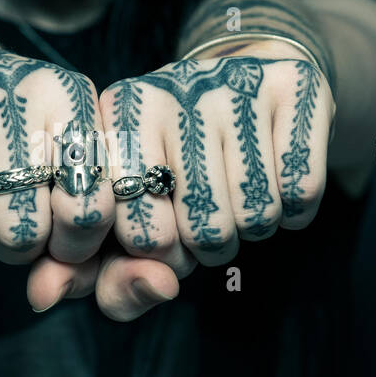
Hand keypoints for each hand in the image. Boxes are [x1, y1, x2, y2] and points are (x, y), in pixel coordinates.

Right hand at [0, 19, 111, 264]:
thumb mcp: (54, 150)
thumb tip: (52, 291)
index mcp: (68, 95)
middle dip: (16, 243)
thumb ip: (76, 222)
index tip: (61, 244)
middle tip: (9, 217)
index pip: (88, 204)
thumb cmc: (7, 125)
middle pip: (23, 227)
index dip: (74, 246)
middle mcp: (14, 86)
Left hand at [26, 49, 335, 319]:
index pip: (132, 235)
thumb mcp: (128, 224)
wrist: (252, 91)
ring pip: (254, 216)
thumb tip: (74, 293)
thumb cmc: (176, 174)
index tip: (157, 232)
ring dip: (253, 229)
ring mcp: (229, 82)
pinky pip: (301, 190)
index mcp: (108, 121)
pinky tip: (277, 181)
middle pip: (199, 232)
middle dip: (207, 249)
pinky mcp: (293, 84)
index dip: (154, 256)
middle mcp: (163, 90)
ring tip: (238, 196)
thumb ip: (91, 275)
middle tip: (203, 217)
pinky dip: (296, 209)